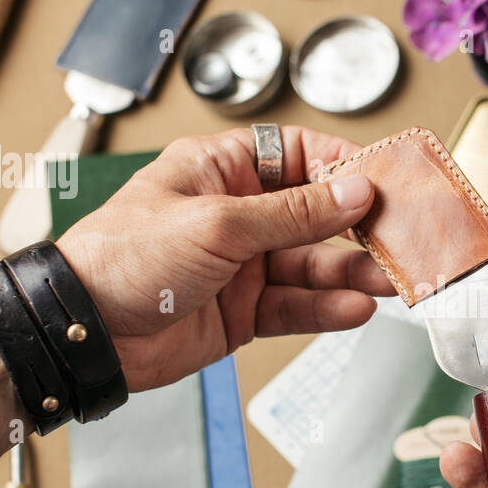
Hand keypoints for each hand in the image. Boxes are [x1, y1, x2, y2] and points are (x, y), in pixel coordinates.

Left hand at [57, 126, 393, 390]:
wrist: (85, 332)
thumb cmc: (125, 256)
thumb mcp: (218, 223)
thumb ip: (294, 212)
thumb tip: (355, 191)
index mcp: (221, 169)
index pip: (298, 155)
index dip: (344, 166)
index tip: (387, 180)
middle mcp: (237, 213)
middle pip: (316, 214)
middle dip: (360, 227)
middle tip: (402, 237)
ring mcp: (242, 265)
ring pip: (313, 264)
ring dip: (353, 272)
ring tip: (391, 280)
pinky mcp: (244, 311)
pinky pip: (296, 306)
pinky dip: (326, 308)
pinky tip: (356, 307)